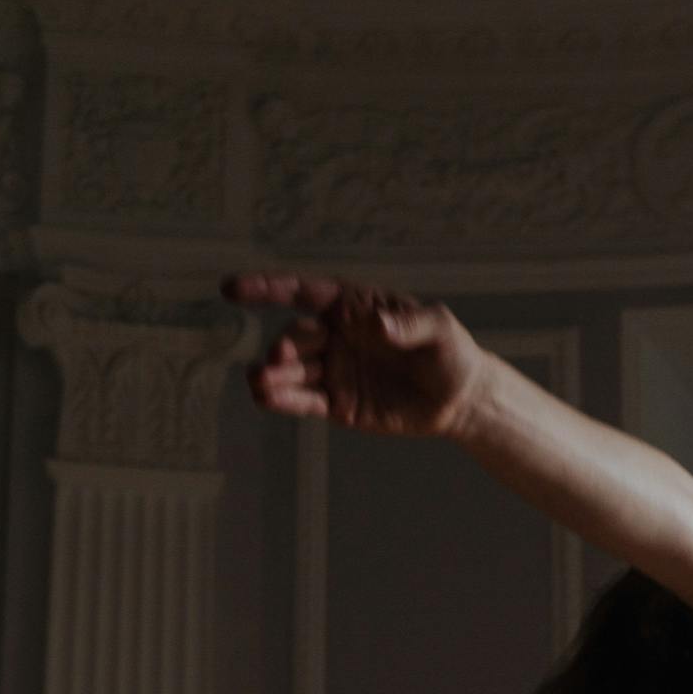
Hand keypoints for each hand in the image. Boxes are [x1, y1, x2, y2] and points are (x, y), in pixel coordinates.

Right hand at [223, 273, 485, 438]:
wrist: (460, 400)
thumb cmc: (450, 353)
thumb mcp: (439, 329)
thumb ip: (409, 324)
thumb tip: (375, 325)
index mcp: (354, 307)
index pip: (303, 292)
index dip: (268, 288)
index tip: (232, 289)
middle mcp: (337, 336)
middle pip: (297, 337)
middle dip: (283, 347)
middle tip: (279, 360)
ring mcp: (334, 371)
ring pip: (293, 371)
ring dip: (272, 376)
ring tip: (259, 385)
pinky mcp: (339, 405)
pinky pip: (305, 401)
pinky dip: (284, 400)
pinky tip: (266, 399)